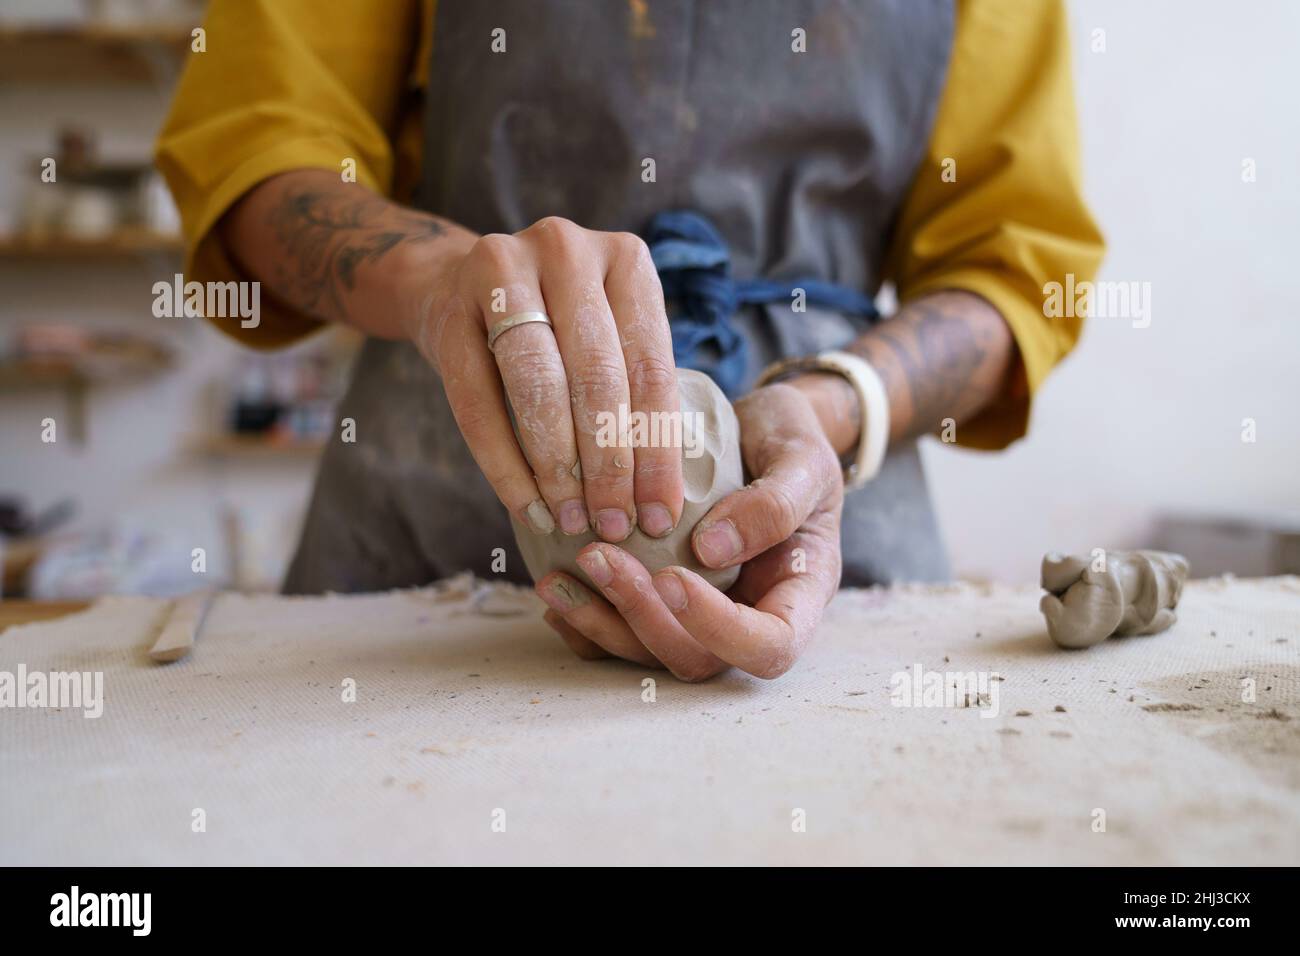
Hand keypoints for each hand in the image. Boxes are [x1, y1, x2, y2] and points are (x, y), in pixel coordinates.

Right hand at [409, 217, 683, 542]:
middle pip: (597, 376)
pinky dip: (505, 466)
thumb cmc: (556, 327)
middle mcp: (568, 250)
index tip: (660, 516)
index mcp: (627, 259)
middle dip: (609, 466)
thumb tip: (660, 504)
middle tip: (615, 526)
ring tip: (572, 520)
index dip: (658, 452)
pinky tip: (527, 507)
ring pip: (538, 386)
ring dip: (559, 468)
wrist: (455, 282)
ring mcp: (503, 269)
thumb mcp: (608, 339)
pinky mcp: (450, 307)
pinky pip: (477, 403)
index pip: (651, 369)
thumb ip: (636, 396)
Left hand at [537, 382, 844, 680]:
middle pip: (696, 658)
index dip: (718, 630)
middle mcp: (747, 619)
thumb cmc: (793, 443)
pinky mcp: (661, 604)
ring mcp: (700, 618)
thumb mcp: (803, 459)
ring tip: (555, 578)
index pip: (767, 646)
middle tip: (598, 556)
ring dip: (600, 623)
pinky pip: (619, 634)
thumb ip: (775, 503)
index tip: (674, 577)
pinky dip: (582, 622)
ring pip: (649, 654)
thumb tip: (710, 550)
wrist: (761, 430)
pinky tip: (554, 585)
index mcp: (796, 597)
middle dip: (641, 617)